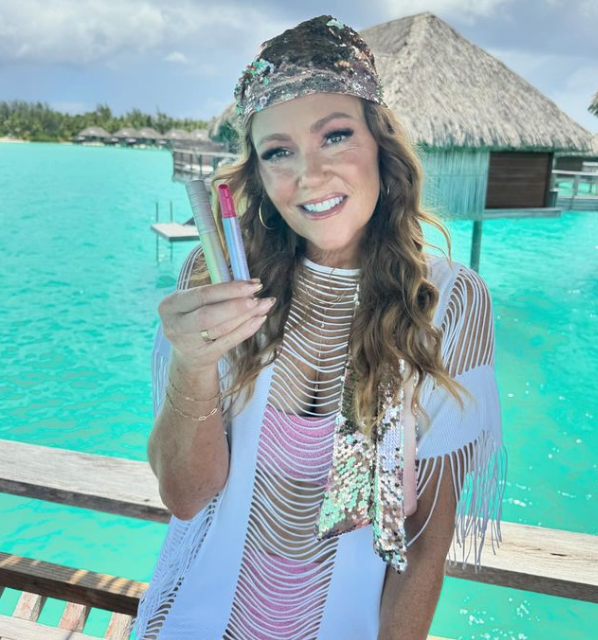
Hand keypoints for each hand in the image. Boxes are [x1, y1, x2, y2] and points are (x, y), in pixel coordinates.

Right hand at [158, 280, 275, 372]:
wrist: (188, 354)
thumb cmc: (195, 318)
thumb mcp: (194, 304)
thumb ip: (216, 293)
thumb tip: (248, 282)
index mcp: (170, 306)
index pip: (201, 295)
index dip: (228, 289)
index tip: (251, 283)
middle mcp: (175, 326)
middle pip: (208, 314)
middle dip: (236, 304)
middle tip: (257, 296)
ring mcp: (189, 344)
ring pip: (221, 328)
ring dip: (246, 315)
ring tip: (264, 304)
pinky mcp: (204, 356)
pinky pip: (229, 341)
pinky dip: (246, 329)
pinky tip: (259, 319)